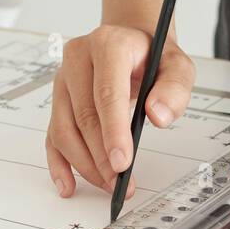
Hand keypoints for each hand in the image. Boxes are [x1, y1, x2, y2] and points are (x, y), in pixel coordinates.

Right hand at [45, 25, 194, 198]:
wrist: (131, 43)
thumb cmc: (151, 56)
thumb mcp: (177, 65)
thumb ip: (174, 88)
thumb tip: (158, 116)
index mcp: (108, 45)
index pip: (107, 93)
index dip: (113, 132)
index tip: (123, 162)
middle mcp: (78, 60)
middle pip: (84, 117)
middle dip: (101, 156)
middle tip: (120, 181)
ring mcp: (63, 81)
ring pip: (64, 130)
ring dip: (85, 164)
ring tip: (108, 183)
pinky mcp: (57, 100)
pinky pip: (52, 136)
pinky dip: (59, 164)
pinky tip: (69, 184)